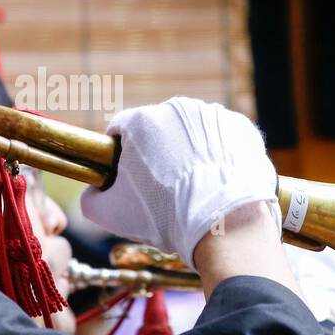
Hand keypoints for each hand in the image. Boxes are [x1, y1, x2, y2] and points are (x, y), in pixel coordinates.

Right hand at [80, 97, 282, 268]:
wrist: (226, 226)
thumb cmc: (165, 217)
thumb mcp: (111, 215)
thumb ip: (91, 198)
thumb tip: (93, 192)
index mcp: (141, 121)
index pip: (120, 129)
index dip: (119, 154)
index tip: (128, 177)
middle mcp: (177, 109)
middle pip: (158, 130)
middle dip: (157, 154)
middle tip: (164, 189)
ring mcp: (214, 115)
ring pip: (192, 133)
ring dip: (189, 153)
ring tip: (195, 188)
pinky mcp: (243, 129)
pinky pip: (224, 139)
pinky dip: (220, 156)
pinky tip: (219, 183)